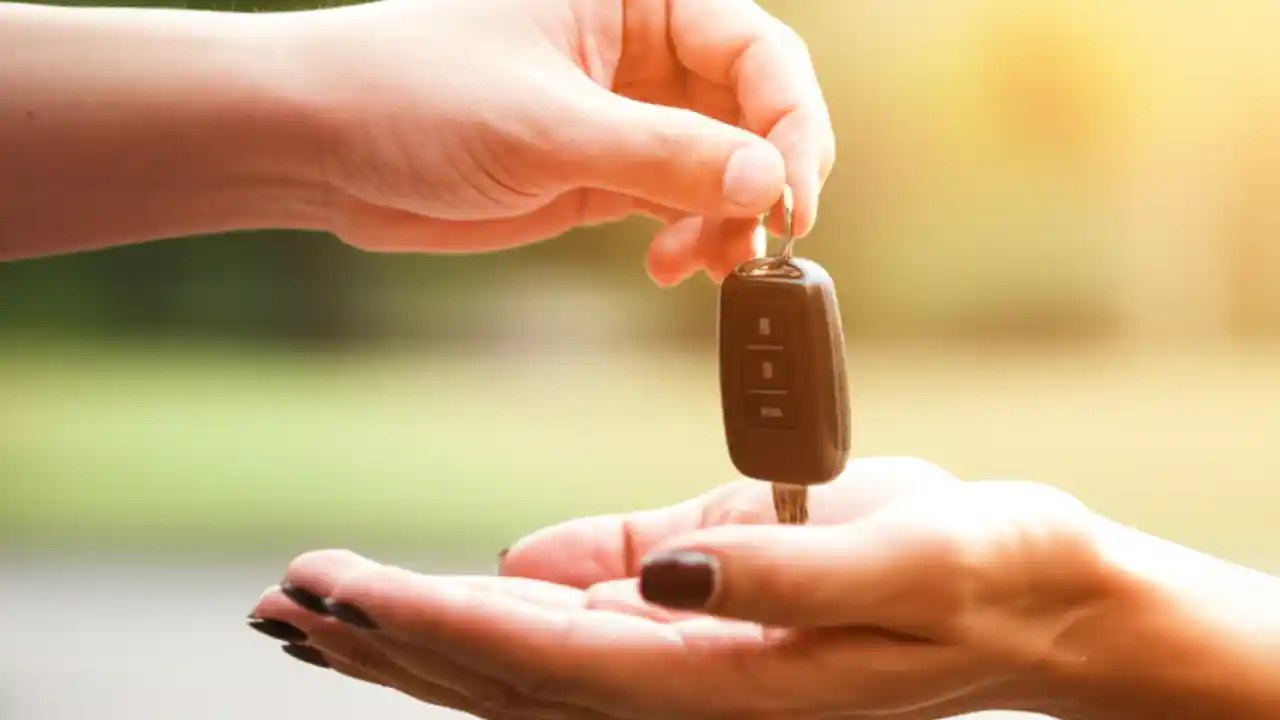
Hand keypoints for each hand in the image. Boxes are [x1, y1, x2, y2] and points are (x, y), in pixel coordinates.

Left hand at [249, 458, 1113, 718]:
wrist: (1034, 597)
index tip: (333, 584)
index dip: (428, 622)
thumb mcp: (901, 558)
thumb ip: (772, 573)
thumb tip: (642, 576)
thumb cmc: (982, 566)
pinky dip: (495, 612)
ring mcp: (690, 668)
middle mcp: (690, 691)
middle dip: (387, 638)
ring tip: (321, 609)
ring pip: (521, 665)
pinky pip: (575, 631)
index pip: (540, 659)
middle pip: (503, 676)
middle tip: (284, 600)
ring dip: (418, 635)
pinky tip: (450, 590)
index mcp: (725, 681)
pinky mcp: (701, 628)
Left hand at [294, 0, 834, 283]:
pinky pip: (680, 200)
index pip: (755, 49)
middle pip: (752, 110)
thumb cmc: (413, 95)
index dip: (790, 121)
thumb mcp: (548, 124)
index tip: (792, 193)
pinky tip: (673, 264)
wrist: (320, 146)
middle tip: (761, 237)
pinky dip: (693, 235)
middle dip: (764, 177)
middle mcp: (640, 46)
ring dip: (730, 218)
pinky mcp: (603, 167)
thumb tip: (772, 182)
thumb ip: (667, 154)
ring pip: (723, 164)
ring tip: (707, 263)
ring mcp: (624, 109)